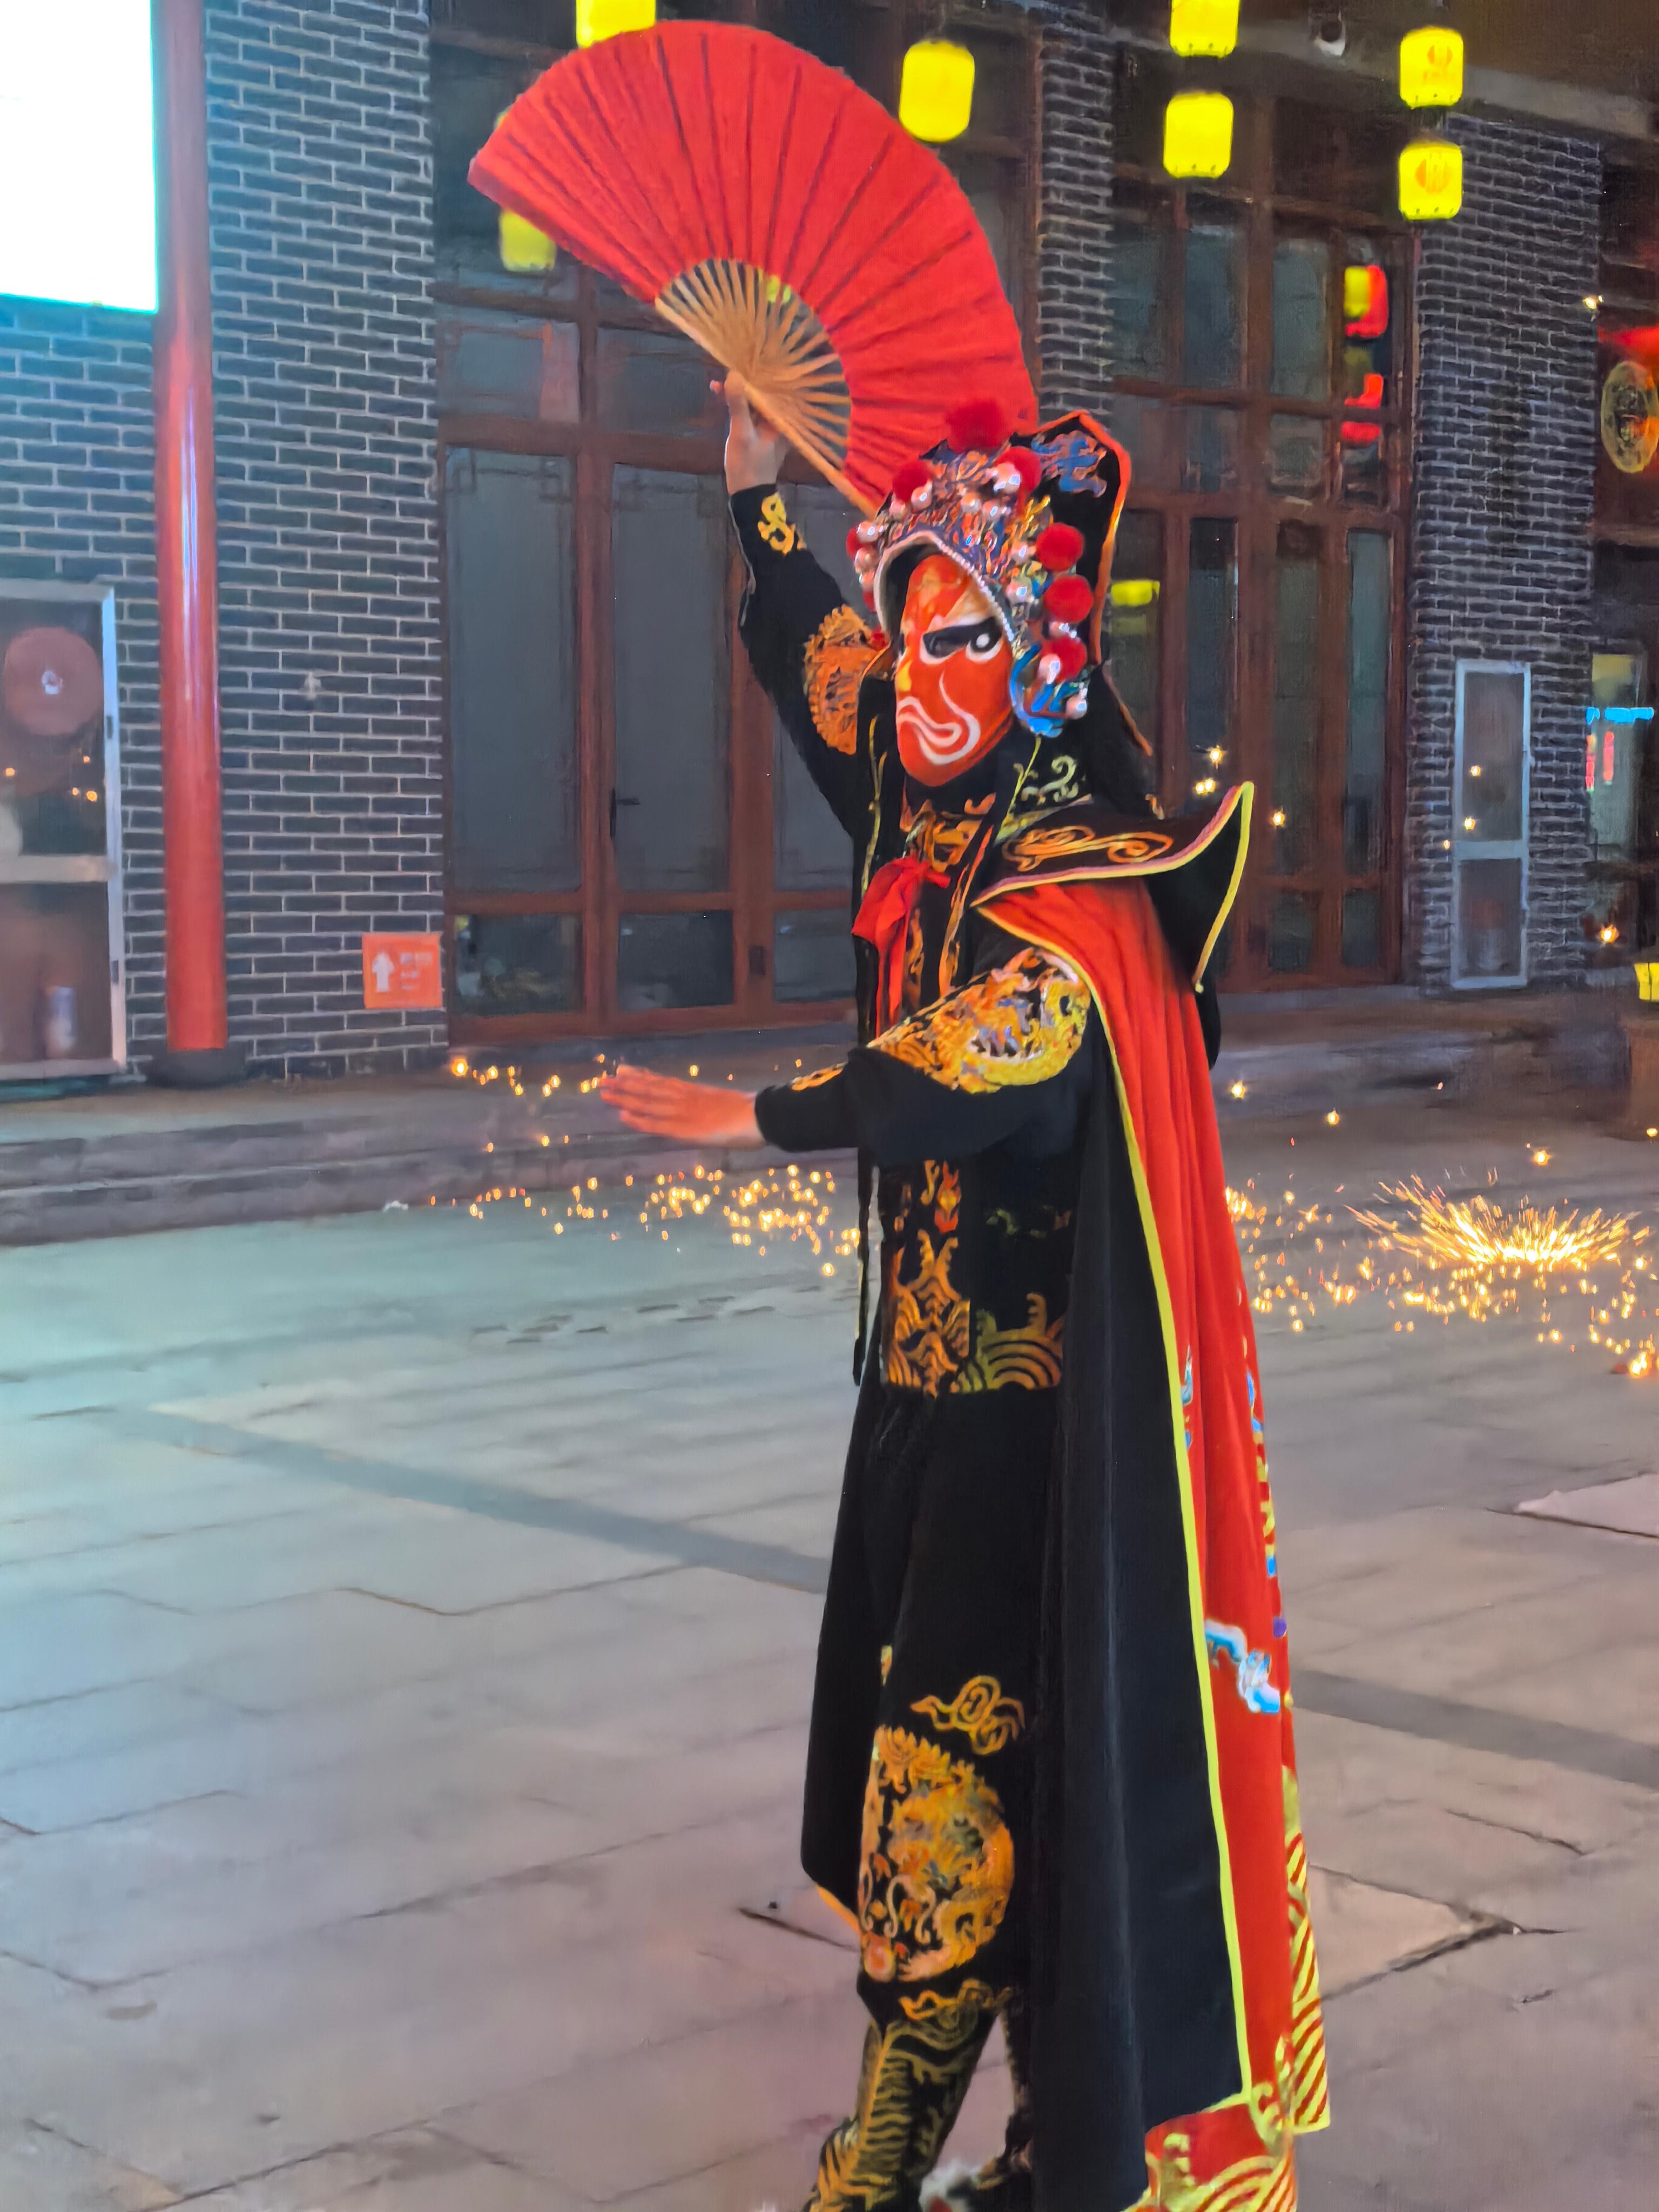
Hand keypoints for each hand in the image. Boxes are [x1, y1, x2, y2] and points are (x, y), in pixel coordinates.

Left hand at [597, 1063, 764, 1148]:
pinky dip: (640, 1120)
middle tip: (602, 1081)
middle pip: (649, 1089)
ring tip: (605, 1093)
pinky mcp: (686, 1128)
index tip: (622, 1070)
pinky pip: (658, 1124)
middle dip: (625, 1086)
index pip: (662, 1081)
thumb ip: (709, 1102)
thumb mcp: (723, 1103)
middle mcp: (685, 1098)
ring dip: (625, 1099)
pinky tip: (623, 1117)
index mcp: (694, 1092)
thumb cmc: (749, 1113)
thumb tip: (707, 1104)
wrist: (761, 1116)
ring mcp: (684, 1112)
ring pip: (648, 1103)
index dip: (640, 1076)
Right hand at [717, 370, 788, 494]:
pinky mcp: (757, 432)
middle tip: (726, 370)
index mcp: (781, 420)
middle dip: (745, 382)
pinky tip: (720, 395)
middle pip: (763, 394)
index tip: (742, 363)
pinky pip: (748, 412)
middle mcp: (778, 420)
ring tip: (717, 383)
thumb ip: (738, 405)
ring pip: (753, 402)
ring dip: (737, 393)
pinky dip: (736, 405)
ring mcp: (767, 426)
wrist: (748, 495)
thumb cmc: (748, 466)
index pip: (773, 389)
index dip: (758, 375)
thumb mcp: (741, 433)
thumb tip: (733, 374)